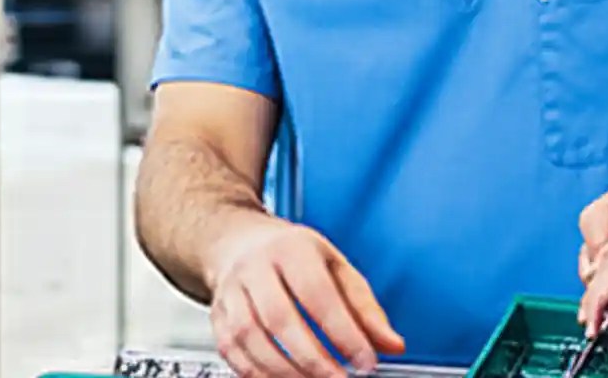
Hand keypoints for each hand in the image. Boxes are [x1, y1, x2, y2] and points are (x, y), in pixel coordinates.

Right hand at [206, 217, 404, 377]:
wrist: (238, 242)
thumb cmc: (291, 255)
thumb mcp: (336, 267)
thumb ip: (364, 308)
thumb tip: (390, 344)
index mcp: (292, 249)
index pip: (319, 294)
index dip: (343, 332)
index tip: (366, 360)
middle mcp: (256, 268)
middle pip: (280, 318)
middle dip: (312, 359)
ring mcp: (231, 292)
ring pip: (251, 338)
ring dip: (284, 370)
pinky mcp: (216, 316)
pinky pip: (232, 351)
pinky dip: (258, 373)